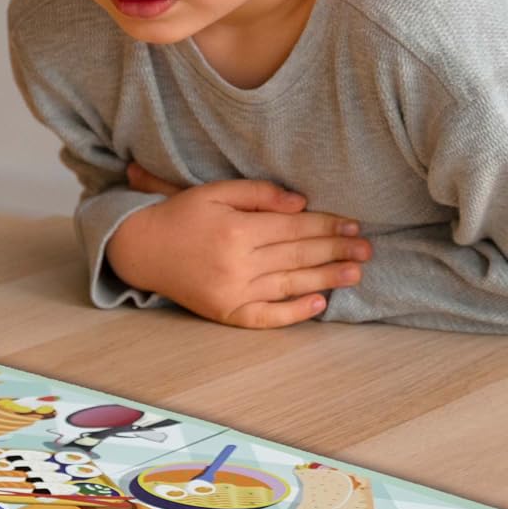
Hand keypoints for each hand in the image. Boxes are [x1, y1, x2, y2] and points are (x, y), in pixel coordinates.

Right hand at [105, 166, 369, 328]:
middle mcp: (236, 263)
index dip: (327, 225)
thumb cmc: (180, 215)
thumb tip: (301, 203)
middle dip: (335, 251)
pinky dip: (294, 312)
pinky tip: (319, 304)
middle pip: (297, 255)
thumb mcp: (215, 192)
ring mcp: (232, 291)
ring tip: (355, 274)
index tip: (354, 225)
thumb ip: (258, 193)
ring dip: (326, 279)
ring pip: (289, 284)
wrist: (140, 249)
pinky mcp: (225, 312)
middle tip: (367, 250)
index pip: (293, 227)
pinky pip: (266, 316)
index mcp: (235, 229)